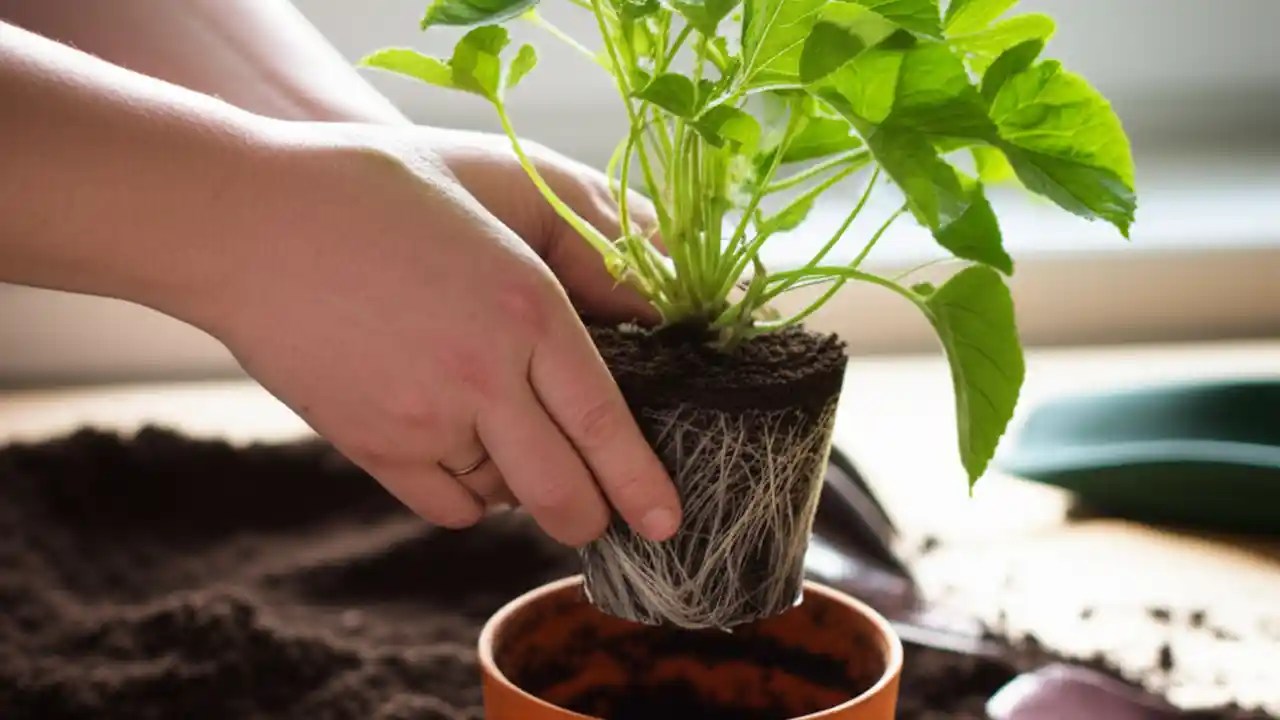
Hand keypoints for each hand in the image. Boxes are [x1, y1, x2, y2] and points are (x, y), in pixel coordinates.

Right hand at [195, 122, 680, 546]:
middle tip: (602, 514)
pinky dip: (464, 494)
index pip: (606, 424)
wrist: (247, 219)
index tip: (665, 520)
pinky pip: (446, 506)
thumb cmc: (374, 191)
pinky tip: (458, 451)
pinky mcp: (371, 445)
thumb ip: (571, 254)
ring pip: (505, 498)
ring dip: (522, 486)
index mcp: (528, 308)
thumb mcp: (490, 195)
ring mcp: (424, 417)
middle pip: (565, 492)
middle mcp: (485, 374)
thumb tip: (638, 305)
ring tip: (506, 437)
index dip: (641, 483)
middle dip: (594, 516)